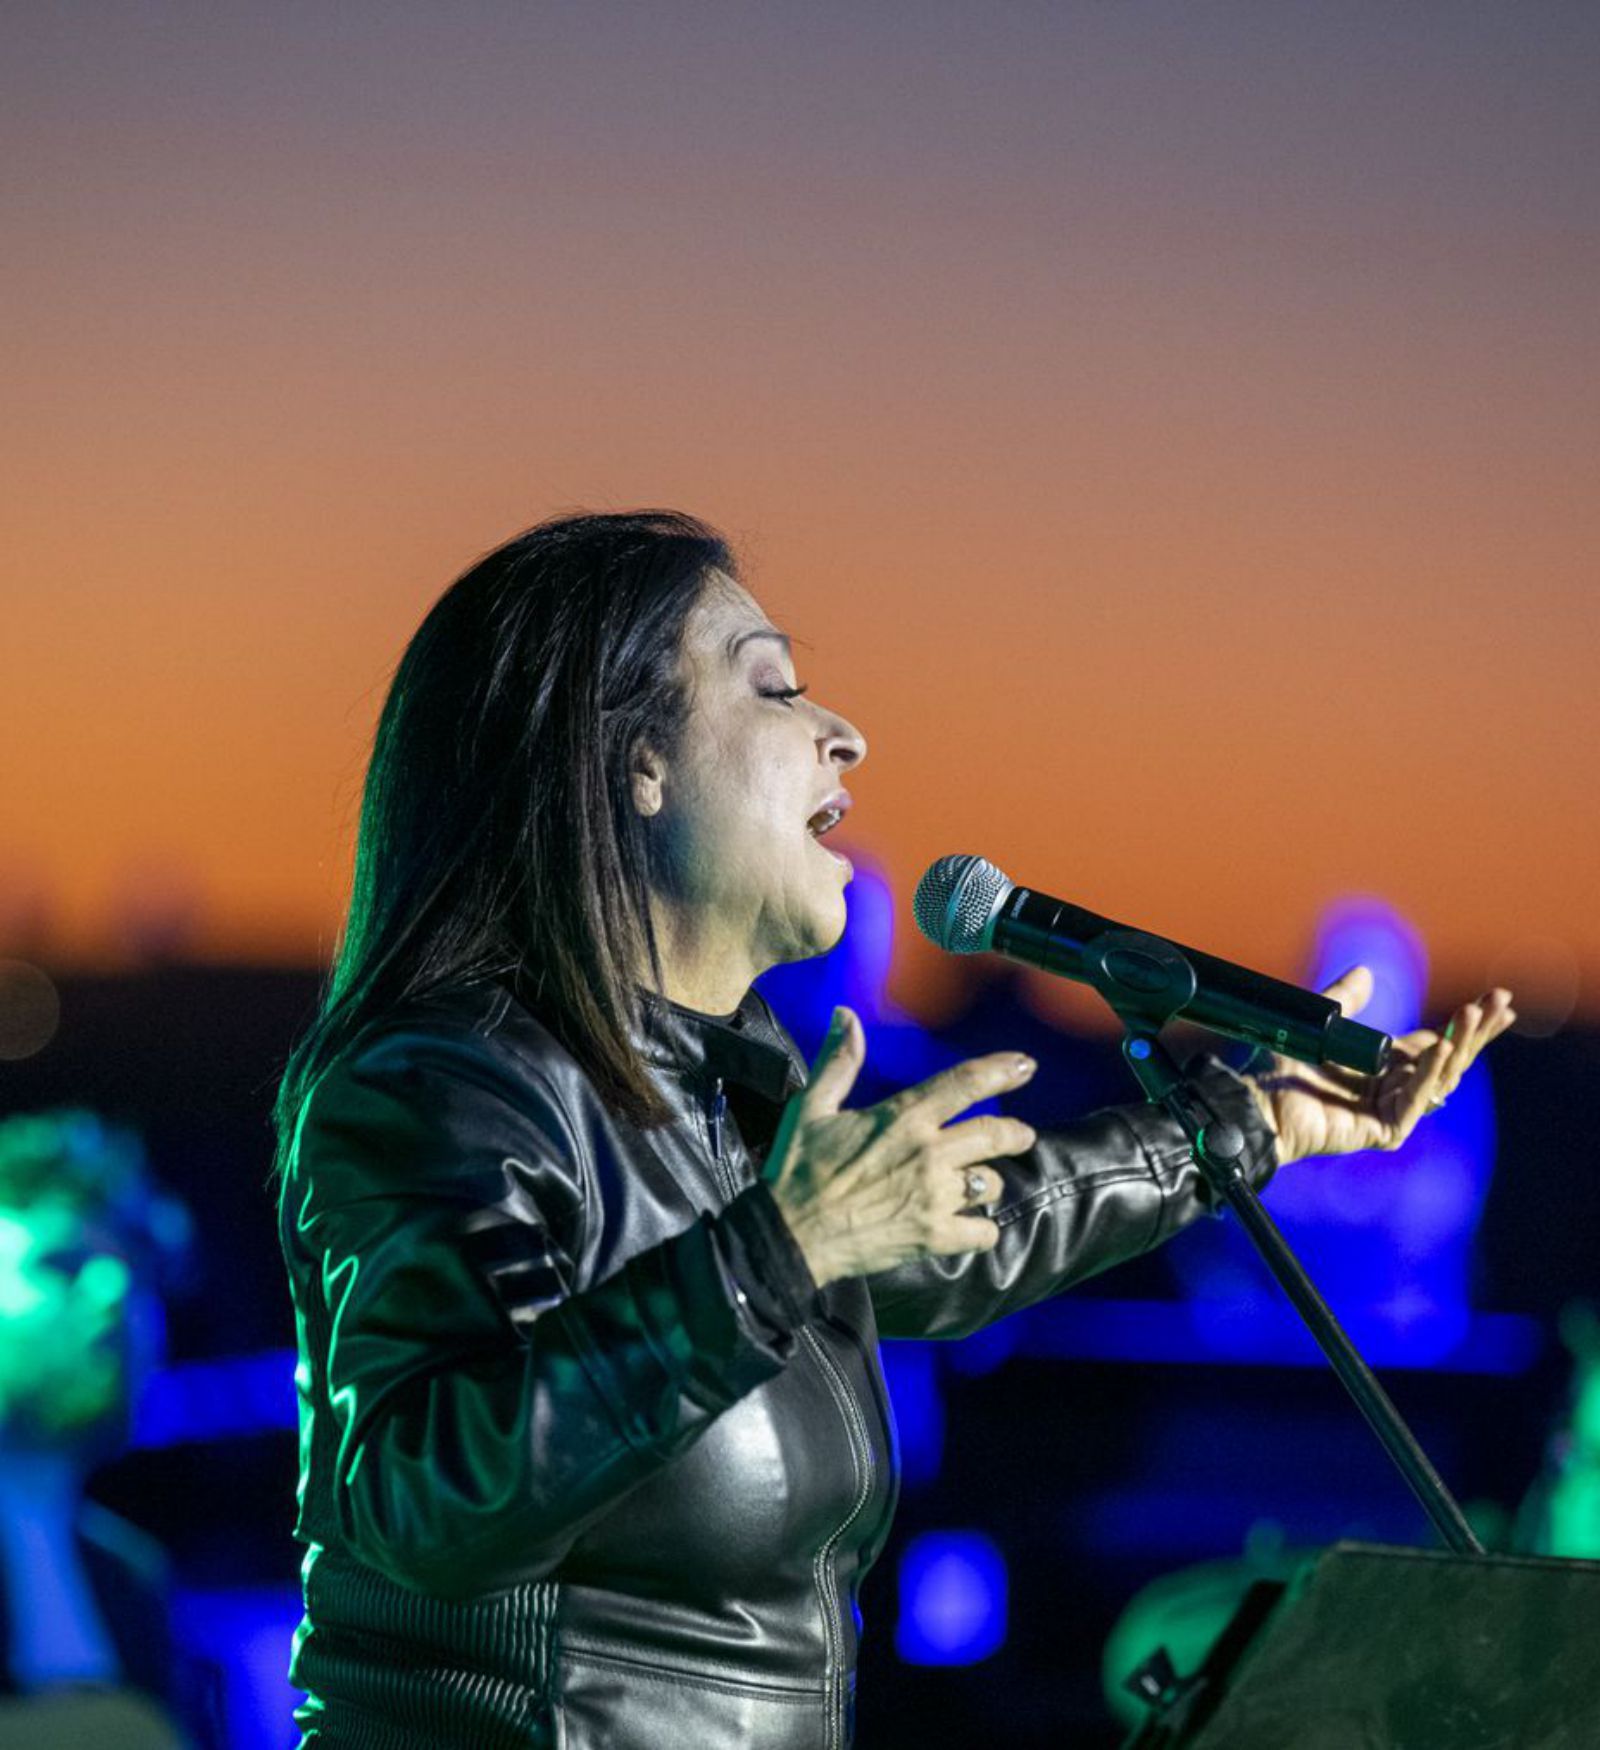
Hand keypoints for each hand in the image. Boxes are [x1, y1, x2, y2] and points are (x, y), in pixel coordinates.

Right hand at [764, 1007, 1038, 1287]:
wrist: (790, 1235)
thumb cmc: (797, 1170)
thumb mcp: (811, 1107)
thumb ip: (838, 1061)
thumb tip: (844, 1015)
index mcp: (903, 1117)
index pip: (965, 1083)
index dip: (1002, 1069)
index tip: (1027, 1065)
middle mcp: (928, 1153)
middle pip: (995, 1133)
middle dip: (1016, 1133)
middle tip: (1022, 1135)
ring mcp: (935, 1197)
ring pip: (993, 1182)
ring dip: (991, 1180)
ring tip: (982, 1182)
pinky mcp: (934, 1236)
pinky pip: (984, 1231)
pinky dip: (982, 1228)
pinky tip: (972, 1225)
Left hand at [1244, 966, 1516, 1165]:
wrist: (1254, 1098)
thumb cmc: (1278, 1065)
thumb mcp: (1322, 1022)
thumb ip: (1345, 1000)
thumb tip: (1367, 972)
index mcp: (1381, 1066)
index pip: (1435, 1043)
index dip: (1465, 1024)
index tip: (1495, 1001)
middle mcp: (1392, 1089)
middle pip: (1448, 1059)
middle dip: (1476, 1031)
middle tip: (1503, 1001)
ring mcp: (1390, 1111)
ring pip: (1440, 1077)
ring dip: (1459, 1043)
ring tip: (1475, 1013)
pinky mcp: (1384, 1129)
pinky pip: (1415, 1098)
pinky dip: (1429, 1071)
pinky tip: (1441, 1047)